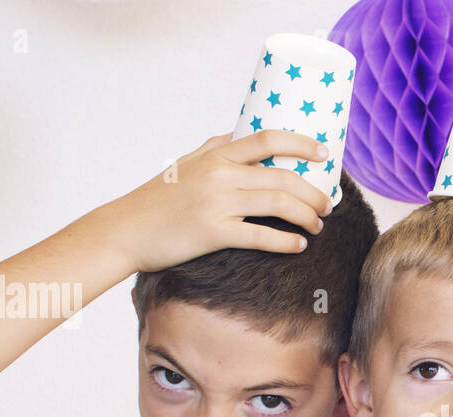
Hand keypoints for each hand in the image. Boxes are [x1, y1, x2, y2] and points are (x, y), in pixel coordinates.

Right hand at [103, 130, 333, 272]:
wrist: (125, 230)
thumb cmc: (157, 198)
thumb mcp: (185, 164)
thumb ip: (215, 148)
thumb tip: (241, 134)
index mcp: (216, 155)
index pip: (268, 139)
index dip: (301, 144)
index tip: (324, 154)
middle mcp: (219, 174)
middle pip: (282, 176)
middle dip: (313, 192)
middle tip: (327, 205)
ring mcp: (216, 203)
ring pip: (278, 204)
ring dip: (306, 216)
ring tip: (317, 225)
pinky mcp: (213, 233)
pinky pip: (262, 236)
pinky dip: (286, 242)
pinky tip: (299, 246)